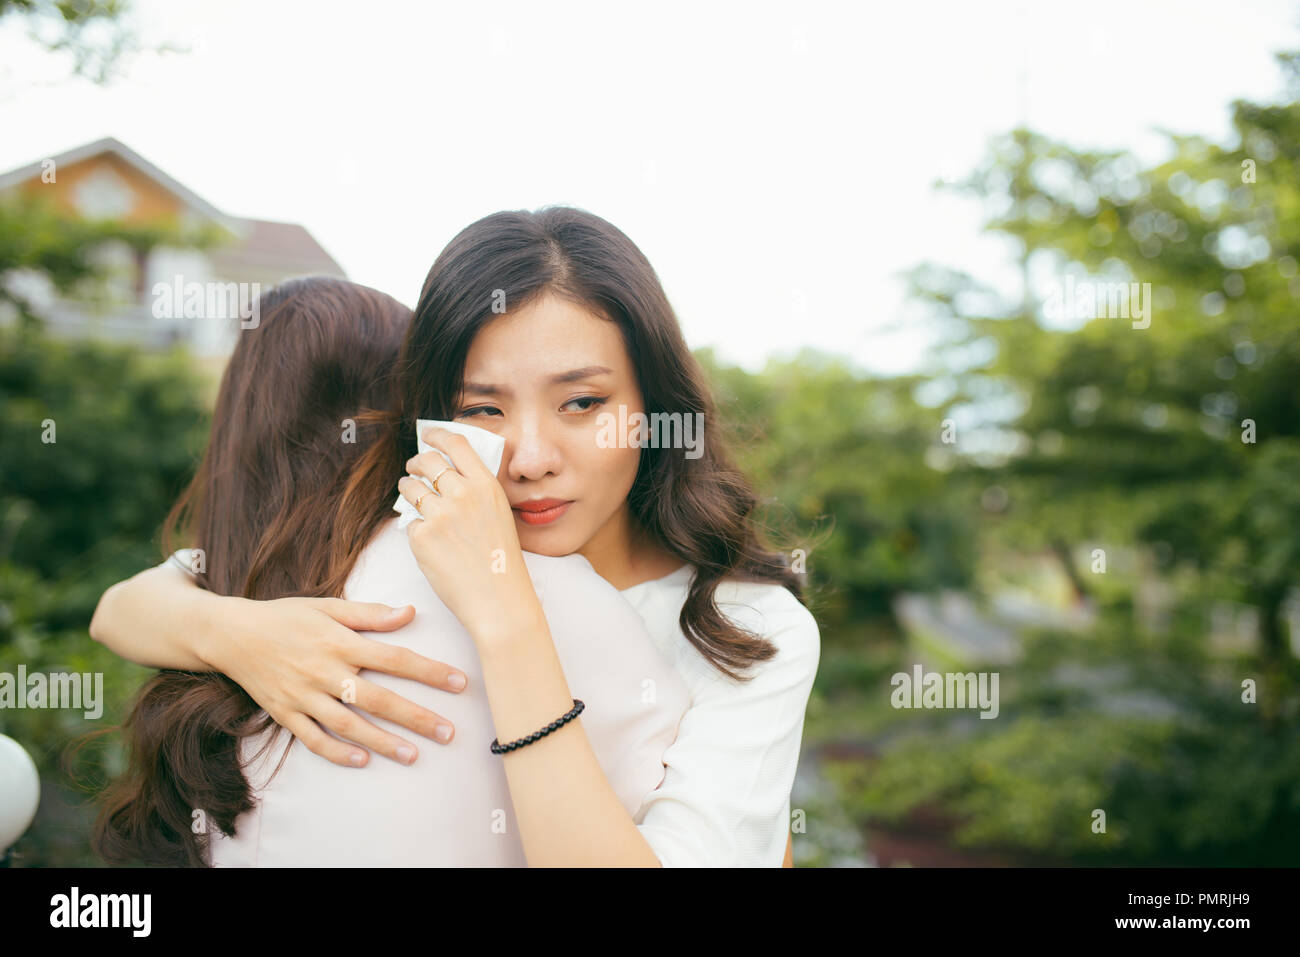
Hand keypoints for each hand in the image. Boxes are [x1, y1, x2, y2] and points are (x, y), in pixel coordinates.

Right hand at [208, 595, 467, 767]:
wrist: (231, 634)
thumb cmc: (286, 616)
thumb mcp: (327, 607)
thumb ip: (370, 614)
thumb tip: (410, 613)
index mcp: (340, 641)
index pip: (395, 658)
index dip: (429, 671)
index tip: (460, 683)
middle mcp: (324, 671)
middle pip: (378, 698)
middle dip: (415, 717)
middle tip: (448, 732)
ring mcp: (303, 696)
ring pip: (348, 724)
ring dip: (382, 742)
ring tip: (414, 755)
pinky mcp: (284, 713)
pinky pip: (313, 739)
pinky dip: (336, 752)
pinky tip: (362, 761)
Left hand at [397, 427, 542, 641]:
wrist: (498, 599)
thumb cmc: (502, 561)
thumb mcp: (499, 514)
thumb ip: (476, 492)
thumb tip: (446, 476)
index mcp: (486, 486)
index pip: (456, 445)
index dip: (438, 435)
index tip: (428, 436)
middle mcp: (463, 494)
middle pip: (427, 461)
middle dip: (416, 461)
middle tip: (414, 467)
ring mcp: (440, 515)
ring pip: (410, 487)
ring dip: (407, 488)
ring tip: (412, 496)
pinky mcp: (422, 537)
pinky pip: (411, 523)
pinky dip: (416, 529)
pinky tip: (429, 540)